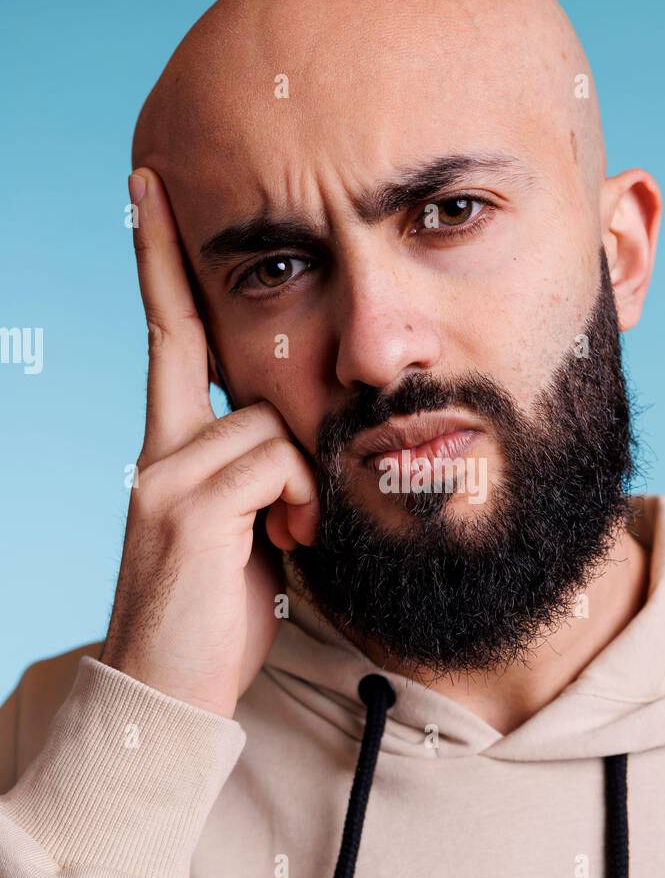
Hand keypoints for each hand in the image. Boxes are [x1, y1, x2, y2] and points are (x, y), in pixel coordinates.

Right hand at [101, 167, 319, 718]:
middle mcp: (156, 450)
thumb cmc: (217, 614)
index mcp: (168, 451)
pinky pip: (271, 465)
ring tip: (285, 541)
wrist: (170, 692)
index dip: (159, 259)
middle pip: (224, 368)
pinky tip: (280, 545)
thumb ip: (262, 475)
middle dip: (250, 384)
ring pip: (269, 425)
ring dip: (298, 486)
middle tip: (257, 449)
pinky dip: (294, 504)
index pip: (168, 335)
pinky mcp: (185, 507)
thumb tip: (301, 449)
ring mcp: (164, 475)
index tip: (148, 185)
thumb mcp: (246, 532)